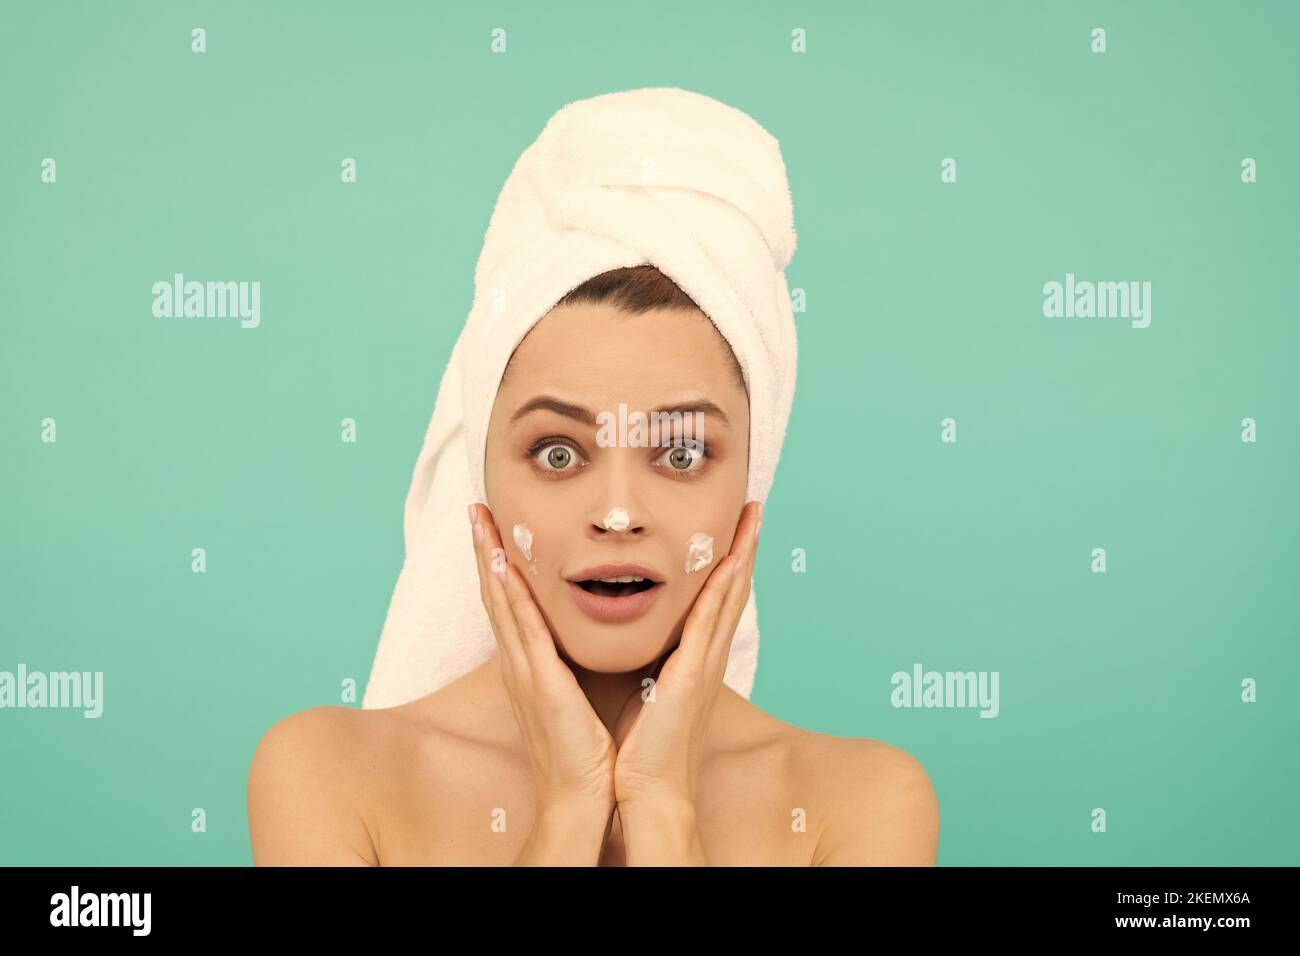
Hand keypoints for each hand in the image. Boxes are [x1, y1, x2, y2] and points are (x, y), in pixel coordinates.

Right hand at [468, 502, 617, 816]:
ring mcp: (524, 672)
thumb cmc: (587, 750)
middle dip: (483, 549)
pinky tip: (502, 565)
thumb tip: (584, 637)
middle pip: (495, 594)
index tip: (493, 525)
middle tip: (476, 507)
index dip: (497, 563)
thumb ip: (574, 664)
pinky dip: (509, 595)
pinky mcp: (539, 683)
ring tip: (480, 520)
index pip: (509, 603)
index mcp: (530, 665)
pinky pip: (522, 629)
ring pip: (501, 603)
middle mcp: (519, 663)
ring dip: (488, 559)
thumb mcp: (576, 694)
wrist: (582, 796)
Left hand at [611, 500, 761, 810]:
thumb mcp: (649, 688)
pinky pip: (711, 623)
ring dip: (743, 554)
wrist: (649, 787)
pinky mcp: (695, 675)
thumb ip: (650, 659)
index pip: (716, 598)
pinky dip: (724, 590)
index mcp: (694, 657)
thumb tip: (639, 636)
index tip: (734, 524)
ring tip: (752, 517)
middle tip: (754, 506)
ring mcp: (705, 663)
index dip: (728, 560)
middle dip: (745, 546)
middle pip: (732, 589)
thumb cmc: (644, 745)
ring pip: (729, 597)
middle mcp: (707, 654)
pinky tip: (732, 560)